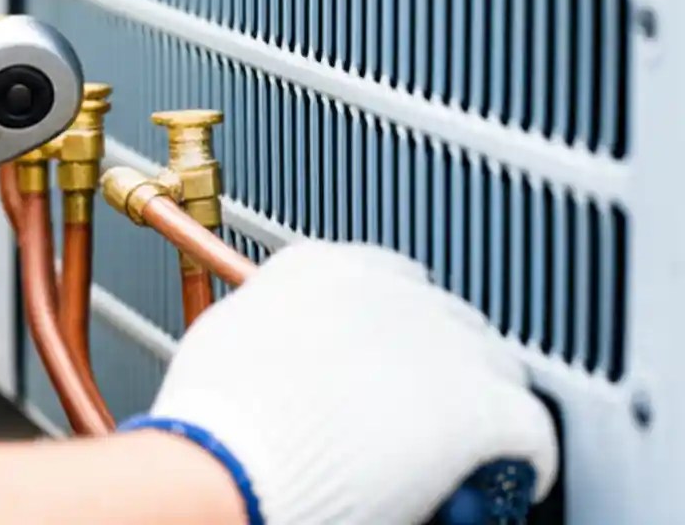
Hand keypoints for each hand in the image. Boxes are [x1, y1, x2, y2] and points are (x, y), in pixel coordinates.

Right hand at [121, 240, 557, 524]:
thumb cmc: (213, 418)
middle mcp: (387, 291)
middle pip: (448, 319)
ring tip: (465, 447)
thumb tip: (279, 350)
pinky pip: (531, 428)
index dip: (395, 332)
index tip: (392, 360)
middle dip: (441, 365)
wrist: (228, 461)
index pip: (389, 281)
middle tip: (423, 410)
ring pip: (496, 367)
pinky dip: (525, 456)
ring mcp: (437, 344)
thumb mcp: (227, 339)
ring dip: (483, 403)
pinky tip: (508, 476)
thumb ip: (271, 327)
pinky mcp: (477, 406)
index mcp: (321, 268)